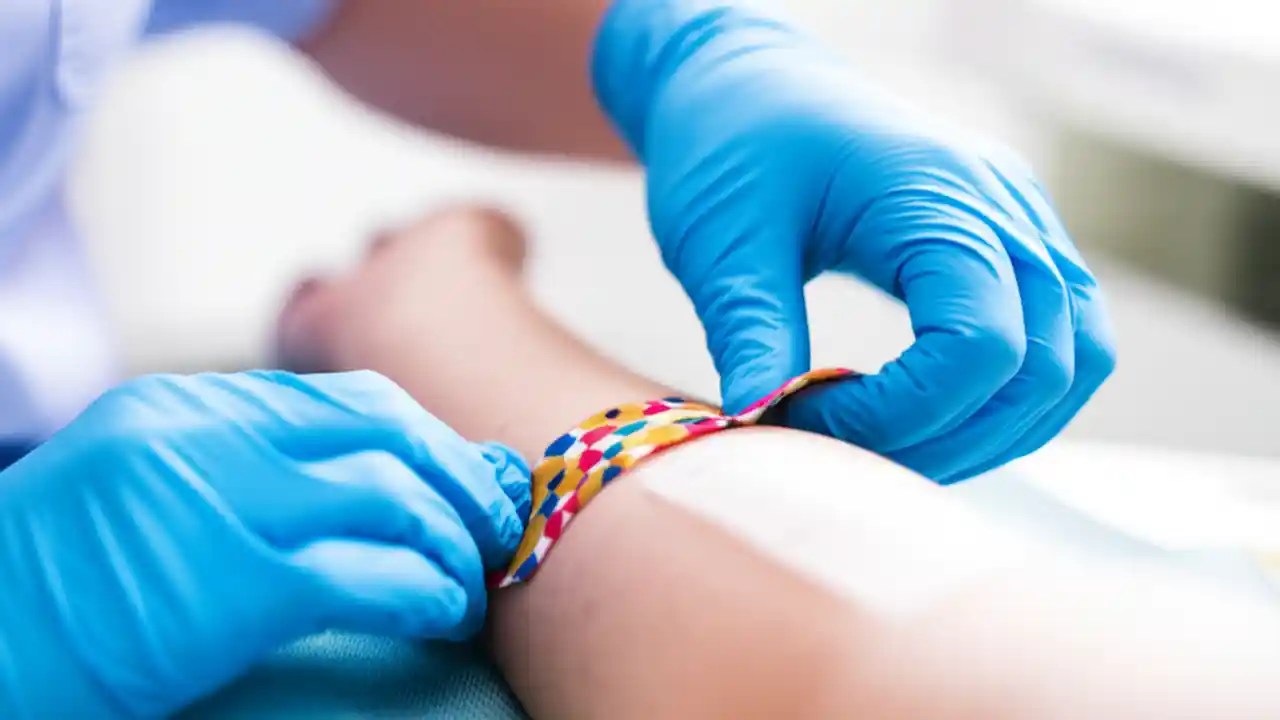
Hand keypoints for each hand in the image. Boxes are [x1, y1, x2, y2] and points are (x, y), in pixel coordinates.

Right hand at [0, 371, 527, 717]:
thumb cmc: (51, 583)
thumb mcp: (138, 488)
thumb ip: (235, 468)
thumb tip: (352, 487)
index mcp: (191, 406)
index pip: (350, 401)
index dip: (430, 440)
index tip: (469, 478)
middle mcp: (211, 434)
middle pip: (387, 430)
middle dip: (461, 477)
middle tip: (496, 525)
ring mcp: (221, 500)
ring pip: (392, 497)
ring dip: (453, 545)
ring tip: (472, 586)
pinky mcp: (232, 584)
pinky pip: (369, 576)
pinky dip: (425, 593)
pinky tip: (443, 615)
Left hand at [594, 0, 1115, 481]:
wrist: (747, 82)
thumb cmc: (729, 143)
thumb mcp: (720, 241)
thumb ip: (750, 333)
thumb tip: (757, 427)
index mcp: (935, 193)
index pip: (980, 345)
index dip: (899, 415)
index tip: (800, 420)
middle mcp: (1002, 206)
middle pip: (1044, 366)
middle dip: (948, 441)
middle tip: (843, 459)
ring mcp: (1020, 221)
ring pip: (1071, 362)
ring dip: (989, 431)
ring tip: (888, 450)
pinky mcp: (1012, 240)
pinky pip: (1056, 338)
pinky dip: (1003, 398)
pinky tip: (923, 417)